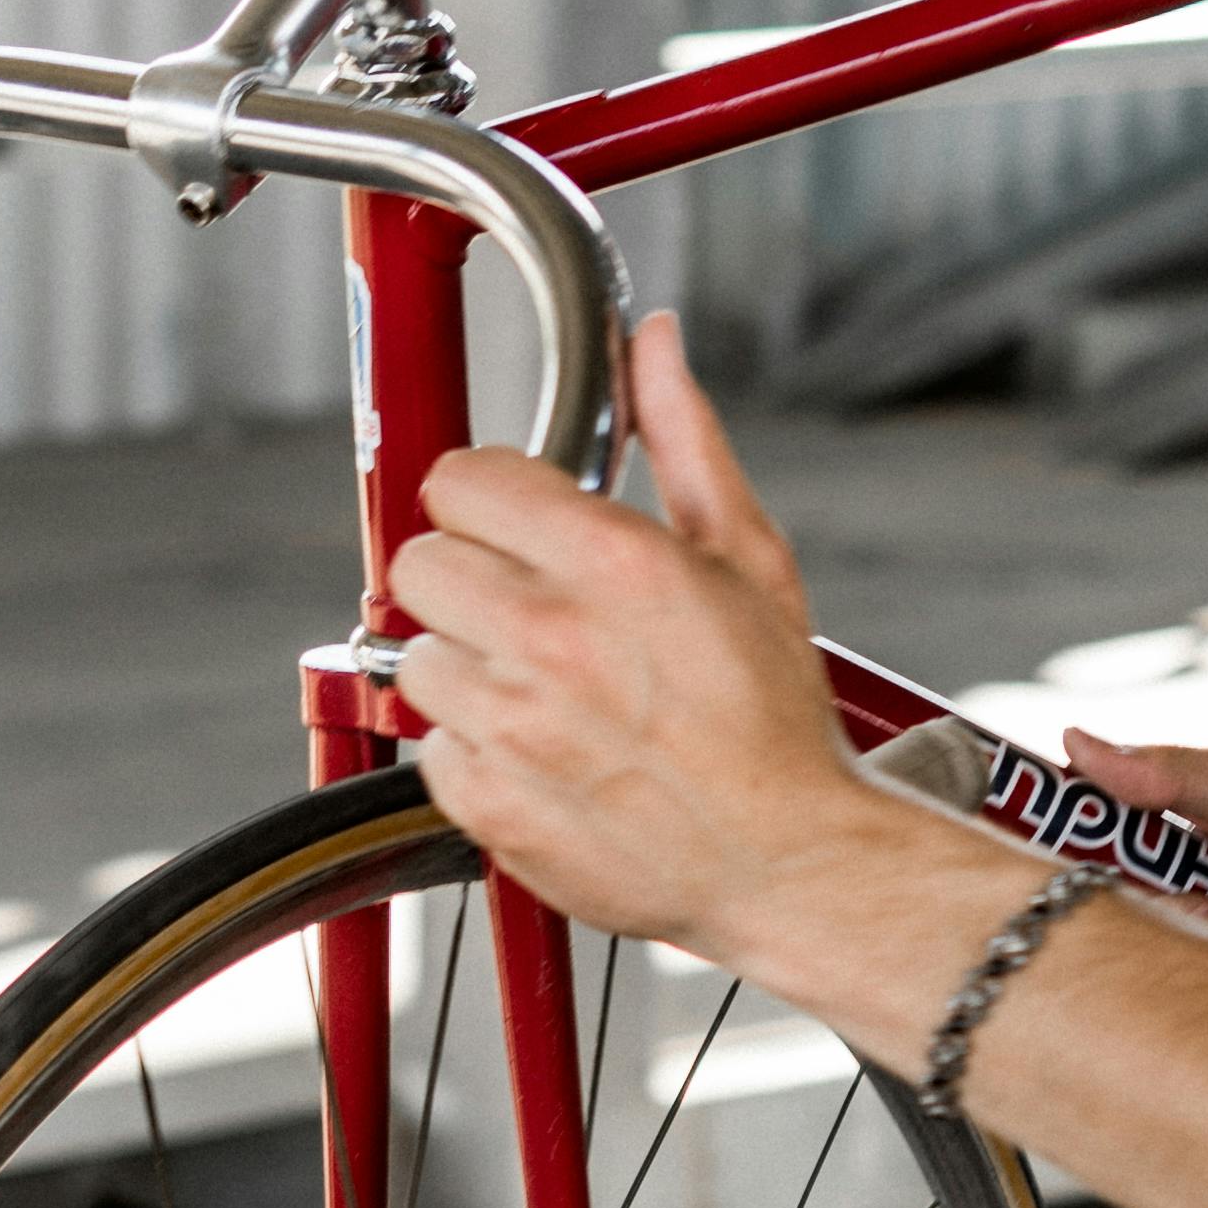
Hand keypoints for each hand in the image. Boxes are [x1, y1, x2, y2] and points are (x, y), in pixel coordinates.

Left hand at [389, 316, 883, 967]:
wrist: (791, 861)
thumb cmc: (777, 721)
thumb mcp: (752, 559)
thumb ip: (685, 440)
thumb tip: (653, 346)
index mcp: (614, 564)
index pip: (460, 480)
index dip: (489, 498)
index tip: (517, 525)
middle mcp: (553, 640)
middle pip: (419, 561)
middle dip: (467, 575)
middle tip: (525, 607)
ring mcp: (514, 729)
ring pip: (416, 658)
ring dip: (466, 668)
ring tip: (540, 691)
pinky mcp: (491, 806)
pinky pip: (431, 751)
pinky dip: (474, 752)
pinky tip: (542, 752)